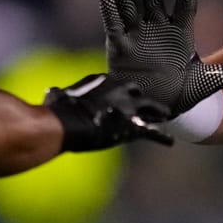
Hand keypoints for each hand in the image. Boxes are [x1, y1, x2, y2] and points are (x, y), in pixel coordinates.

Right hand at [46, 74, 172, 151]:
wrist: (67, 123)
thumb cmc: (58, 110)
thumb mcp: (56, 96)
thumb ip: (58, 94)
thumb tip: (51, 92)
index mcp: (105, 80)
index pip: (117, 85)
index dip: (119, 93)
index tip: (119, 98)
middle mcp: (122, 90)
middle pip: (137, 93)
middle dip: (141, 99)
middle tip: (147, 106)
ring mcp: (130, 107)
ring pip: (151, 107)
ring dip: (158, 112)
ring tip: (166, 115)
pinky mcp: (133, 126)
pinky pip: (152, 132)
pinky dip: (162, 138)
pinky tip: (171, 142)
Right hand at [98, 0, 222, 116]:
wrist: (159, 109)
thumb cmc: (183, 93)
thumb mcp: (207, 84)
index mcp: (181, 32)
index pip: (186, 6)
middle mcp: (158, 28)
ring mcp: (138, 36)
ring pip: (131, 8)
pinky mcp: (120, 48)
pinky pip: (113, 26)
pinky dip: (108, 10)